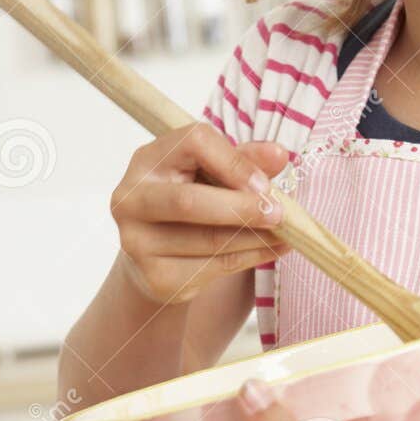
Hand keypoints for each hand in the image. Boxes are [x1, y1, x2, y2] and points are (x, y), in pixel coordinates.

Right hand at [111, 121, 291, 307]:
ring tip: (288, 233)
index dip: (235, 162)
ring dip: (256, 237)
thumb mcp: (213, 173)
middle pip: (190, 202)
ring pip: (208, 240)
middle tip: (280, 214)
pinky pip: (214, 267)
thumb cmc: (190, 199)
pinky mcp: (155, 277)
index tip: (265, 184)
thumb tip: (278, 155)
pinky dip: (252, 258)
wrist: (155, 256)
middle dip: (243, 208)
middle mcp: (131, 199)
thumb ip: (243, 160)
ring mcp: (137, 241)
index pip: (193, 143)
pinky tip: (273, 249)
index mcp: (147, 160)